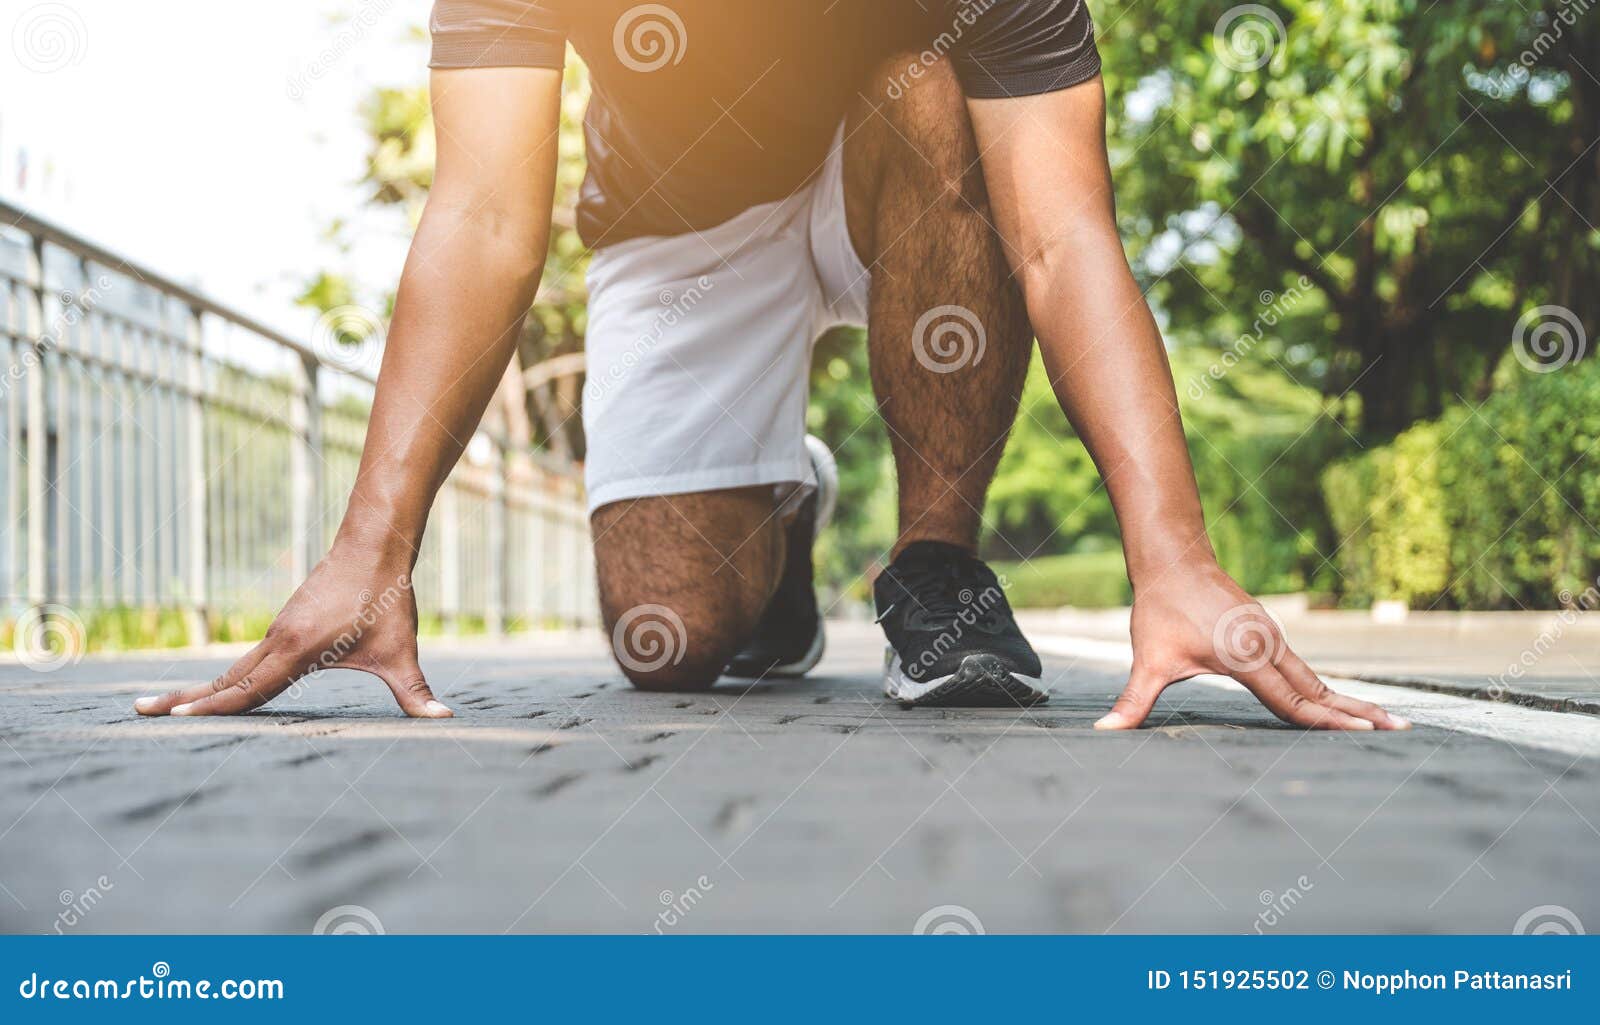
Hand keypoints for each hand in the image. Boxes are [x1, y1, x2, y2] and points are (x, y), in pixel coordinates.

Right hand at [134, 547, 452, 718]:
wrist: (375, 545)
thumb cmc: (387, 599)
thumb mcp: (401, 651)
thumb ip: (416, 692)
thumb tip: (444, 720)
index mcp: (296, 650)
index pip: (247, 689)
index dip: (212, 709)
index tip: (173, 720)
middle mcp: (277, 640)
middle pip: (224, 679)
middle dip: (183, 699)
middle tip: (138, 712)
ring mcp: (278, 631)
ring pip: (233, 668)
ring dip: (199, 689)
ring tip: (164, 707)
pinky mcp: (285, 625)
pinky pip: (248, 658)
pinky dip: (225, 677)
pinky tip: (215, 691)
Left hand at [1095, 561, 1409, 731]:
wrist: (1172, 558)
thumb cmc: (1160, 609)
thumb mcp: (1149, 659)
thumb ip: (1133, 702)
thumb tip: (1104, 733)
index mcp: (1246, 657)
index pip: (1292, 700)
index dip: (1325, 723)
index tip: (1364, 735)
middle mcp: (1268, 646)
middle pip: (1319, 690)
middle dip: (1359, 712)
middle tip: (1402, 728)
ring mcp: (1272, 638)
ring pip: (1315, 678)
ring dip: (1349, 700)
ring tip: (1386, 719)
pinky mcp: (1268, 633)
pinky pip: (1304, 668)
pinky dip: (1327, 688)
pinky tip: (1340, 701)